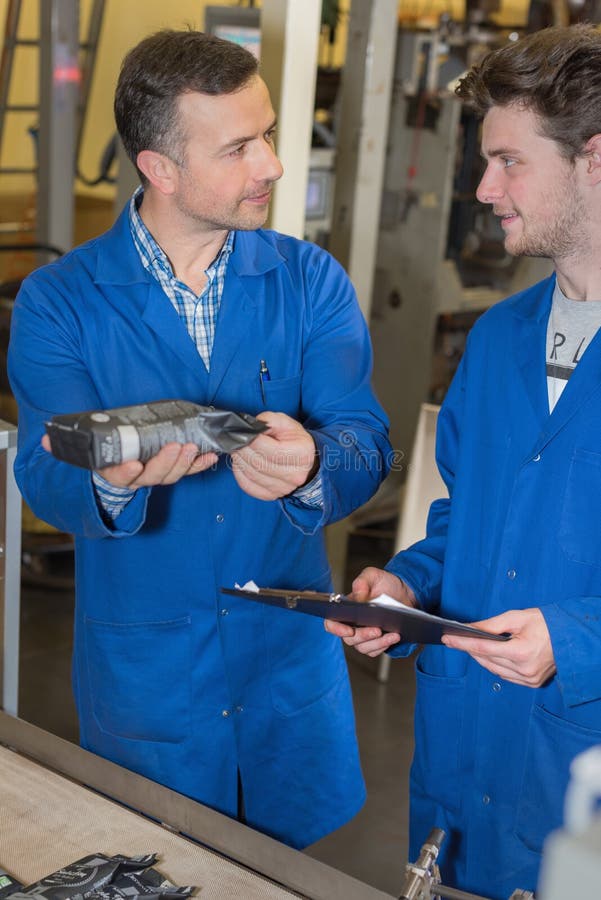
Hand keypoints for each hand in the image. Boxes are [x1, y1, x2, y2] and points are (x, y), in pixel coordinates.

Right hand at [42, 434, 217, 487]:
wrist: (107, 469)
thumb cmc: (97, 455)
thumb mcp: (77, 448)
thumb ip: (61, 444)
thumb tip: (43, 439)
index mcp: (111, 474)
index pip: (118, 478)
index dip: (126, 472)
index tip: (134, 465)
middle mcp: (133, 479)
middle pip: (150, 477)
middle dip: (165, 463)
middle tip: (176, 447)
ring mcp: (152, 476)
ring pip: (169, 475)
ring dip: (184, 463)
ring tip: (193, 448)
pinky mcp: (169, 471)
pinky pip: (185, 472)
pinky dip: (198, 465)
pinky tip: (210, 456)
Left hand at [230, 411, 317, 500]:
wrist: (302, 460)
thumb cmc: (293, 440)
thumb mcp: (287, 423)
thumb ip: (270, 421)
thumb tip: (251, 427)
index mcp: (302, 454)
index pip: (273, 451)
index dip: (254, 441)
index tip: (244, 433)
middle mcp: (295, 475)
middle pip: (260, 464)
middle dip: (243, 450)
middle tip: (235, 440)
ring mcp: (283, 488)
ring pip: (252, 475)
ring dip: (239, 460)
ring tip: (237, 449)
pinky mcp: (272, 495)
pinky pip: (249, 486)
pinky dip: (239, 474)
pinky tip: (239, 463)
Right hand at [324, 567, 416, 656]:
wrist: (404, 592)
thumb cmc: (384, 583)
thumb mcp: (373, 576)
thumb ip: (362, 582)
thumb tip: (358, 595)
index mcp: (346, 609)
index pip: (331, 623)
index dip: (336, 629)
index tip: (349, 631)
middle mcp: (352, 624)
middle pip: (349, 639)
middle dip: (364, 636)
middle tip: (377, 629)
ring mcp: (363, 635)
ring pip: (362, 647)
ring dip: (377, 643)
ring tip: (393, 634)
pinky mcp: (375, 642)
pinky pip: (375, 651)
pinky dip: (384, 646)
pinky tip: (395, 637)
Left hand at [441, 607, 555, 686]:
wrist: (571, 638)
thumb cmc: (547, 624)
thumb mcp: (517, 617)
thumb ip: (491, 624)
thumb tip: (470, 627)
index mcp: (521, 652)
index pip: (483, 648)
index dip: (462, 643)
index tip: (447, 639)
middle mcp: (524, 669)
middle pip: (486, 659)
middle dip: (469, 648)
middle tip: (454, 639)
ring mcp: (528, 679)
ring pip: (493, 669)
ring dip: (480, 657)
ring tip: (469, 645)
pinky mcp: (531, 683)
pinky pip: (504, 675)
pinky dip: (494, 665)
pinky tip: (488, 655)